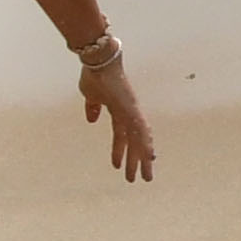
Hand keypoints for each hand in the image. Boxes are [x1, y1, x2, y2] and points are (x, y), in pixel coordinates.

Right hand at [83, 58, 157, 182]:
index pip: (122, 136)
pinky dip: (146, 143)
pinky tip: (150, 156)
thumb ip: (93, 108)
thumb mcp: (90, 96)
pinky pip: (141, 130)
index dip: (121, 151)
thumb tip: (92, 120)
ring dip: (143, 159)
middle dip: (137, 160)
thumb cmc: (94, 75)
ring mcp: (132, 111)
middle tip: (141, 178)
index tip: (118, 166)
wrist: (99, 61)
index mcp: (118, 111)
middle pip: (135, 142)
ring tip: (145, 177)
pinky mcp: (132, 109)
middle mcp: (128, 113)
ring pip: (141, 140)